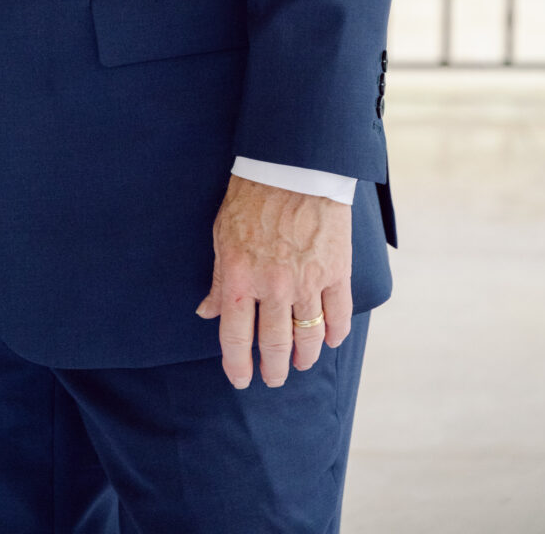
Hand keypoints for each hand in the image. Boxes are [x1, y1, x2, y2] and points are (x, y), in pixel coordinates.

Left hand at [196, 175, 352, 388]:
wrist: (291, 165)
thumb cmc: (250, 197)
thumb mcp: (222, 236)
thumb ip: (220, 280)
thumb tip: (207, 312)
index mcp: (241, 278)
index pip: (236, 337)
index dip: (237, 365)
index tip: (240, 379)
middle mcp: (274, 286)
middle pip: (275, 345)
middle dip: (273, 370)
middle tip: (272, 378)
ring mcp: (308, 281)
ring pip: (308, 338)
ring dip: (303, 358)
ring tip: (298, 364)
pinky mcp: (335, 271)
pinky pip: (338, 316)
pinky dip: (334, 334)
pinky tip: (328, 340)